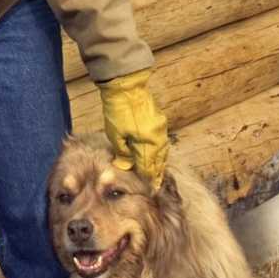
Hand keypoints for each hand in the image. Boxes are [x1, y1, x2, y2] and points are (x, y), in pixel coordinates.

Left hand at [100, 68, 169, 184]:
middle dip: (156, 174)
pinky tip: (153, 155)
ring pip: (162, 152)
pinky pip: (161, 142)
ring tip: (155, 173)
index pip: (150, 169)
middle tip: (154, 186)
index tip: (149, 191)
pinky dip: (157, 151)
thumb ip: (123, 155)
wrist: (126, 86)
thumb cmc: (118, 111)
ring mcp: (161, 129)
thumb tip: (126, 167)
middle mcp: (158, 139)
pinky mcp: (159, 121)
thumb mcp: (116, 136)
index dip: (149, 181)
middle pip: (159, 162)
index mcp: (148, 144)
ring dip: (158, 163)